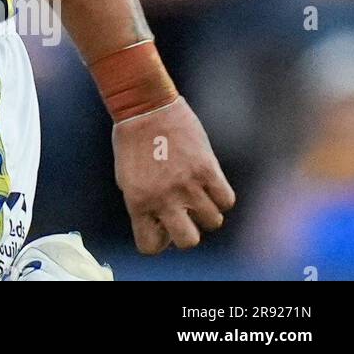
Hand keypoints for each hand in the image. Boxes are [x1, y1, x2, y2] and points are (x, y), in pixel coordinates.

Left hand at [112, 96, 235, 253]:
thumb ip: (144, 205)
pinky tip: (209, 183)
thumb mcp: (127, 178)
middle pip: (188, 241)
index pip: (150, 246)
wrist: (143, 106)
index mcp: (137, 201)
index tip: (162, 226)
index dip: (159, 239)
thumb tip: (167, 230)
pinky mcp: (207, 169)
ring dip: (206, 210)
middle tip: (184, 212)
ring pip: (212, 221)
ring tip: (195, 190)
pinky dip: (221, 196)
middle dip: (188, 231)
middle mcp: (163, 197)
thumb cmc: (132, 142)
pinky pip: (226, 200)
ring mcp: (187, 184)